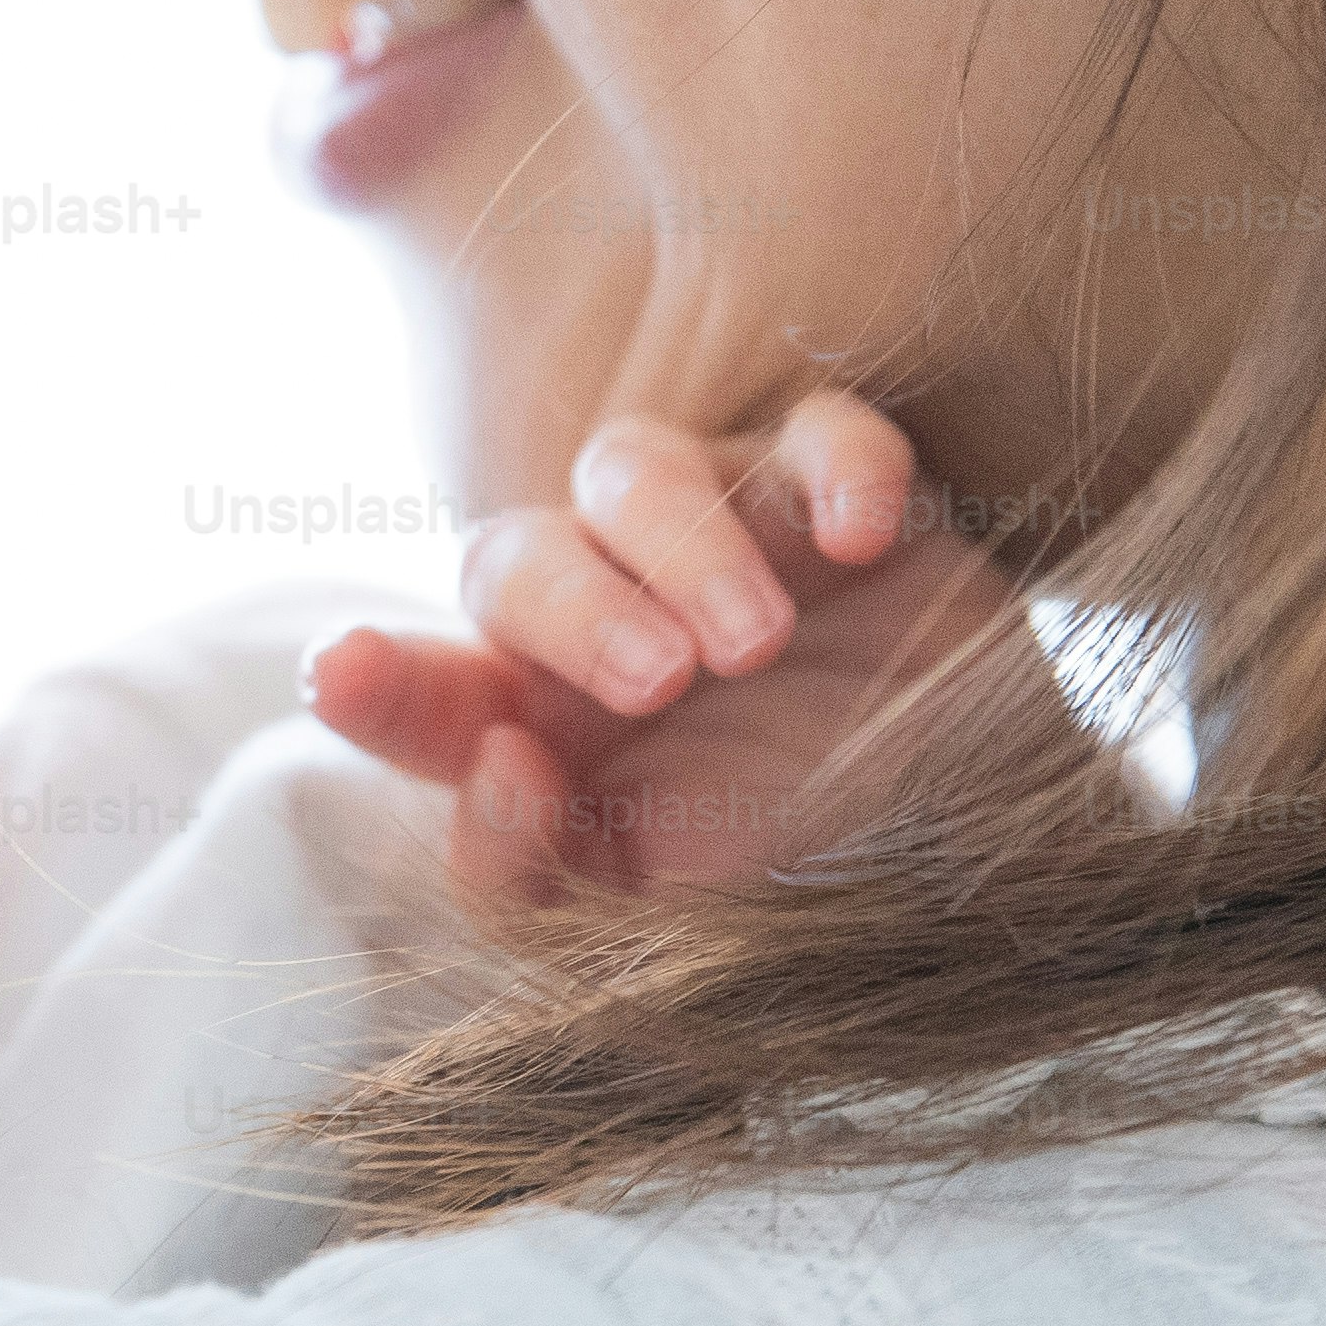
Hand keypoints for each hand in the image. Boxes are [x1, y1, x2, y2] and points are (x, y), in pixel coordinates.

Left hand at [309, 389, 1013, 902]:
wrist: (983, 814)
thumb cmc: (806, 852)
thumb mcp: (675, 900)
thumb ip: (552, 873)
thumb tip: (504, 770)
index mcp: (543, 720)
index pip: (431, 691)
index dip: (381, 683)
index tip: (341, 676)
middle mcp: (606, 607)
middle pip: (513, 556)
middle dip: (570, 610)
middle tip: (658, 680)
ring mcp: (719, 528)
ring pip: (630, 467)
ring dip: (680, 547)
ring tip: (756, 642)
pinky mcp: (834, 484)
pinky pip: (818, 425)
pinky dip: (836, 467)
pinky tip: (861, 535)